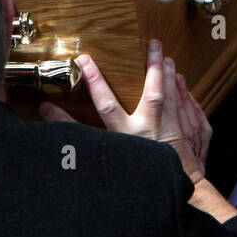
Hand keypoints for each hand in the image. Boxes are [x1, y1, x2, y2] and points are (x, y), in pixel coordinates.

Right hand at [40, 40, 206, 181]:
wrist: (170, 193)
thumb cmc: (137, 176)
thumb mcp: (106, 153)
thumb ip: (72, 129)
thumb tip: (45, 112)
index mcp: (129, 135)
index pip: (107, 104)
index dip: (95, 80)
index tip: (84, 59)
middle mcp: (151, 130)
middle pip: (153, 92)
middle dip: (152, 65)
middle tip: (153, 43)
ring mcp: (174, 131)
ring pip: (173, 96)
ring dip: (170, 75)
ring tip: (166, 57)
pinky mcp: (191, 135)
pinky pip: (190, 108)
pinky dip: (185, 93)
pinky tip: (180, 81)